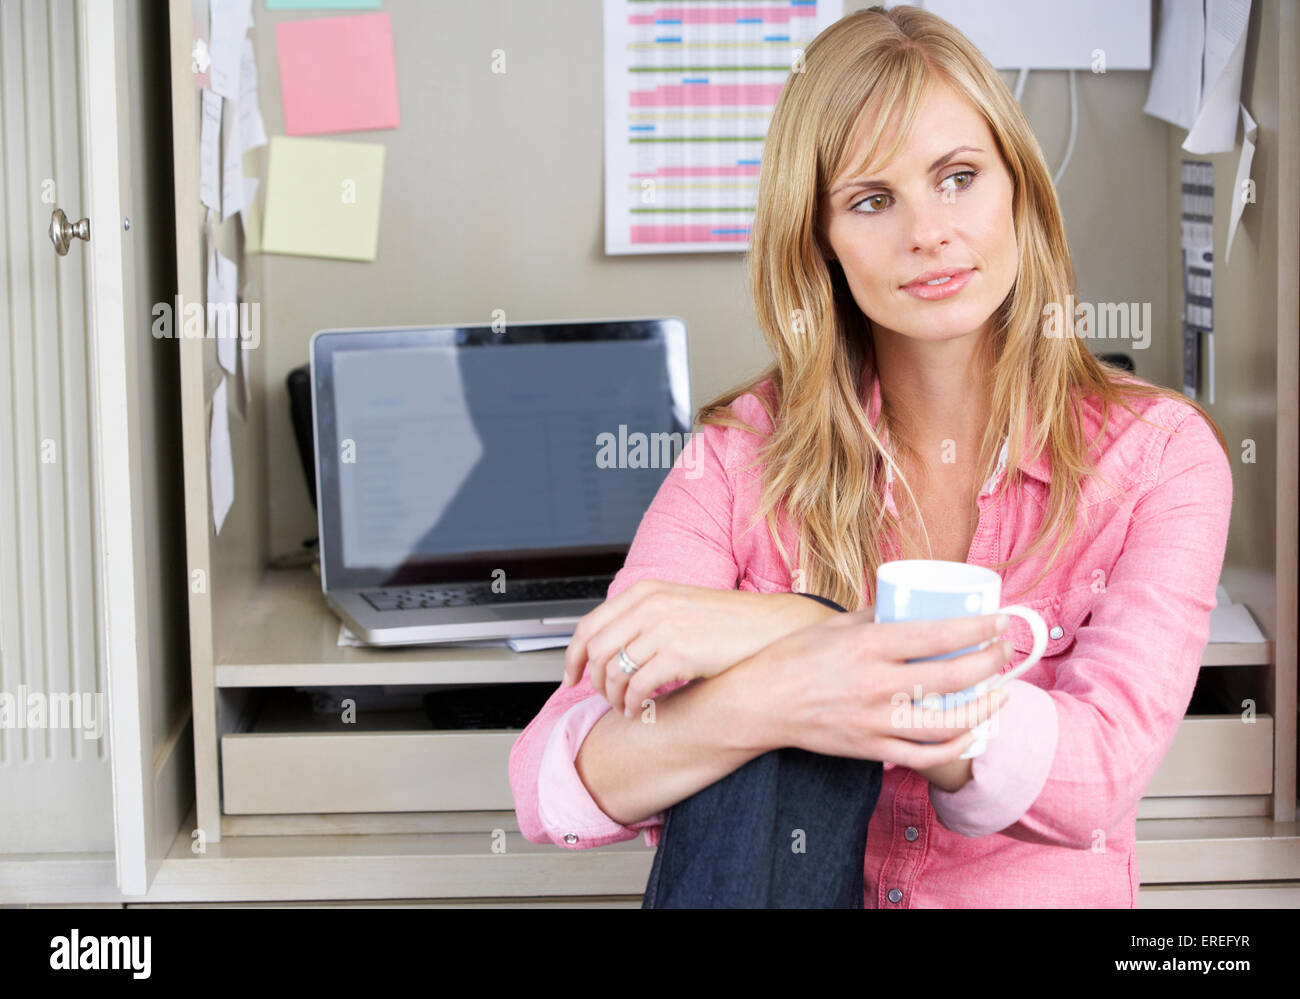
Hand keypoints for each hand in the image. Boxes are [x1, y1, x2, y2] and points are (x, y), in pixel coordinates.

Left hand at [561, 579, 838, 715]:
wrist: (769, 629)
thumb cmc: (729, 623)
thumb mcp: (679, 606)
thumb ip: (645, 618)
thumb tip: (612, 646)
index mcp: (646, 591)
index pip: (589, 625)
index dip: (574, 656)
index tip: (572, 676)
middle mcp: (650, 605)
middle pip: (596, 651)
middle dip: (595, 682)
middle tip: (605, 698)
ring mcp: (664, 628)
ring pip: (614, 671)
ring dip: (614, 696)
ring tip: (626, 706)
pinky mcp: (680, 653)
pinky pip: (637, 686)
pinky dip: (632, 703)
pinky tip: (640, 708)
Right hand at [734, 610, 1013, 769]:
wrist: (758, 704)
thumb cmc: (792, 658)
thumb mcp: (834, 625)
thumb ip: (876, 616)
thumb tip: (910, 605)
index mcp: (868, 646)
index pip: (939, 634)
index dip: (979, 627)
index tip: (1001, 620)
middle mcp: (876, 684)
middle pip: (954, 676)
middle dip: (992, 662)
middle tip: (1005, 651)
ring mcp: (875, 721)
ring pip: (949, 722)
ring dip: (986, 707)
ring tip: (1001, 693)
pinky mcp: (870, 748)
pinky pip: (925, 756)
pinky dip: (956, 746)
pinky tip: (973, 732)